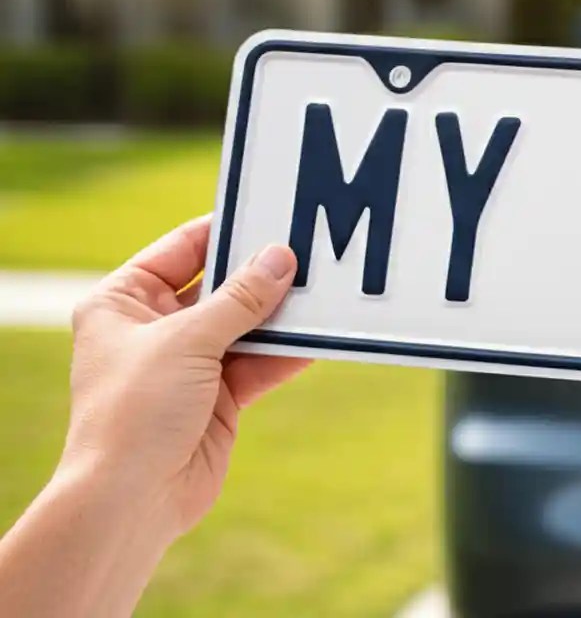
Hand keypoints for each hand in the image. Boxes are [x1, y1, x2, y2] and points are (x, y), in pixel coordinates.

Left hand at [0, 215, 309, 617]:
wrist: (132, 499)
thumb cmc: (134, 412)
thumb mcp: (188, 340)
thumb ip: (240, 299)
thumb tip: (280, 258)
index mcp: (122, 302)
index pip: (181, 250)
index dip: (224, 232)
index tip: (270, 217)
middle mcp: (153, 329)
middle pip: (219, 287)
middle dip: (261, 277)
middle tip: (307, 254)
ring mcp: (188, 364)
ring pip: (245, 327)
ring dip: (280, 317)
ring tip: (321, 294)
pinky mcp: (218, 398)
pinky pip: (259, 364)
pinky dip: (287, 354)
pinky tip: (319, 339)